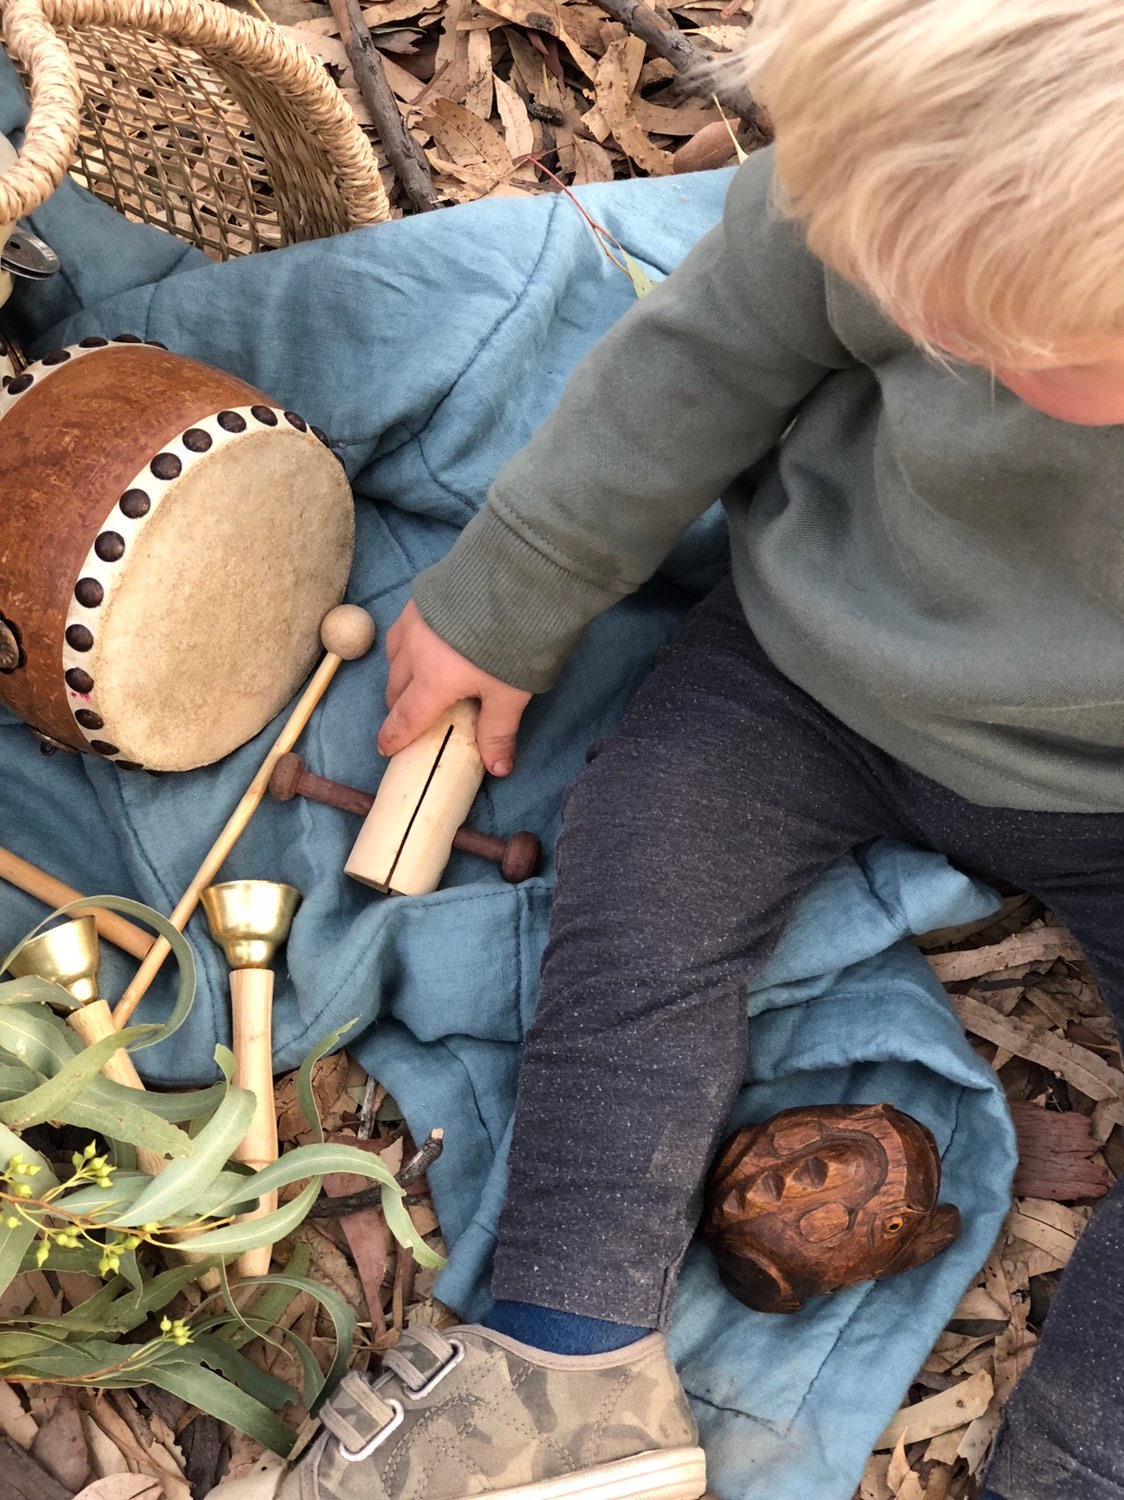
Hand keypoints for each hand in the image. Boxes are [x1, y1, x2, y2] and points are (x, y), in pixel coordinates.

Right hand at [379, 601, 531, 776]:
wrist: (515, 575)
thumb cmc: (514, 640)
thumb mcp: (511, 693)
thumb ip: (499, 730)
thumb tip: (499, 769)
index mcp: (432, 682)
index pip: (405, 718)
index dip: (394, 737)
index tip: (385, 747)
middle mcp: (414, 652)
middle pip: (395, 688)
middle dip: (400, 706)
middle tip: (414, 715)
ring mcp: (414, 620)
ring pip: (395, 657)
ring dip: (402, 674)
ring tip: (421, 679)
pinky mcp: (420, 596)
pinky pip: (404, 629)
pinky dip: (408, 645)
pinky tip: (427, 642)